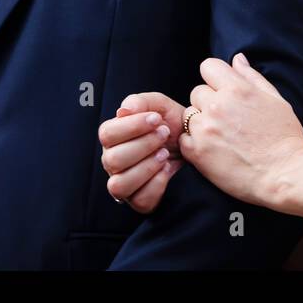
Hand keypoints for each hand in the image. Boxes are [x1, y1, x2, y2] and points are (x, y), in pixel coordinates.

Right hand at [98, 92, 184, 212]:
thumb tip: (123, 110)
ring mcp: (123, 184)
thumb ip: (142, 102)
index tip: (156, 119)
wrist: (195, 146)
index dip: (132, 126)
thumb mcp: (161, 107)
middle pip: (113, 159)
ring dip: (146, 167)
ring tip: (165, 154)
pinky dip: (157, 184)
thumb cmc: (172, 126)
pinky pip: (140, 199)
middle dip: (144, 145)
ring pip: (120, 184)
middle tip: (165, 134)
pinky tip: (168, 170)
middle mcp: (113, 162)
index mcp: (114, 137)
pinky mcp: (138, 200)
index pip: (107, 134)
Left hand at [180, 52, 302, 209]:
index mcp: (238, 89)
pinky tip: (213, 151)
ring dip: (200, 123)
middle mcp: (218, 105)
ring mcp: (205, 129)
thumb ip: (252, 77)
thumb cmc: (285, 137)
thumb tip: (237, 58)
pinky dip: (194, 144)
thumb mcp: (275, 100)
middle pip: (197, 92)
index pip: (208, 66)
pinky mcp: (197, 153)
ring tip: (221, 137)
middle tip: (227, 121)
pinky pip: (183, 139)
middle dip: (208, 103)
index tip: (223, 92)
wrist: (286, 174)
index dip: (215, 78)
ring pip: (189, 115)